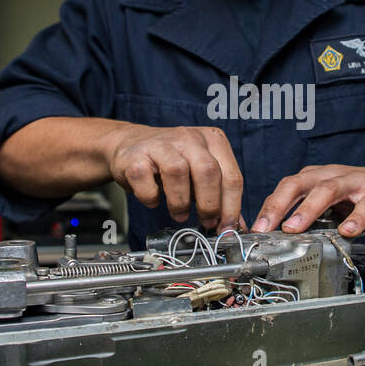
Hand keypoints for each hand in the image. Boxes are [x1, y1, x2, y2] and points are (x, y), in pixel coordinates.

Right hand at [103, 124, 244, 230]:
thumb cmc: (171, 162)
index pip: (231, 176)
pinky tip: (154, 200)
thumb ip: (219, 195)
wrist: (130, 145)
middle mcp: (189, 137)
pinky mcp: (135, 155)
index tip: (227, 228)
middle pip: (208, 171)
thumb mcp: (200, 173)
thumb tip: (234, 226)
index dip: (231, 207)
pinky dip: (151, 197)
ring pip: (178, 171)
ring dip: (180, 202)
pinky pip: (145, 179)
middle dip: (209, 204)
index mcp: (212, 140)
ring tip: (179, 213)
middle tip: (206, 222)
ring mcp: (161, 144)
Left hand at [252, 162, 364, 237]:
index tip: (254, 229)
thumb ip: (308, 211)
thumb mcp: (330, 199)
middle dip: (278, 204)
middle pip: (299, 184)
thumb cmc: (362, 192)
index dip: (268, 207)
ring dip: (308, 209)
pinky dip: (356, 218)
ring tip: (294, 227)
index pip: (286, 188)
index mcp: (317, 177)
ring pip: (328, 190)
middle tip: (265, 227)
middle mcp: (333, 175)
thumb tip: (279, 233)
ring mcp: (357, 182)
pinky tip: (348, 231)